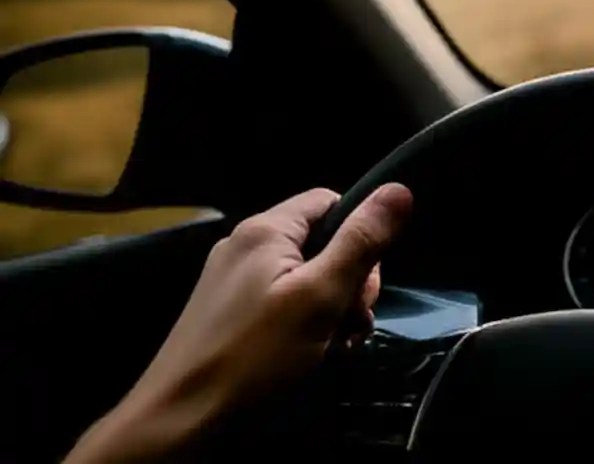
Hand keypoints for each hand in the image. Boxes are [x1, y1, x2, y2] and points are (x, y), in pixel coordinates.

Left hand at [66, 184, 411, 462]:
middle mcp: (245, 245)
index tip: (366, 281)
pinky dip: (306, 321)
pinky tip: (313, 351)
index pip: (331, 201)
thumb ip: (361, 242)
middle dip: (350, 280)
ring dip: (332, 307)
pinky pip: (282, 300)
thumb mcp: (321, 296)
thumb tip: (399, 189)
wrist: (182, 417)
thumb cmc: (257, 353)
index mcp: (266, 229)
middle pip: (321, 242)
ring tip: (336, 344)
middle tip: (353, 323)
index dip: (360, 234)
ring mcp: (233, 280)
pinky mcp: (228, 311)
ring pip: (305, 276)